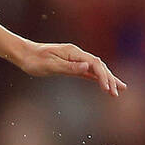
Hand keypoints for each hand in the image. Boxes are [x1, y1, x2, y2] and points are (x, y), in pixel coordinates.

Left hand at [11, 40, 125, 96]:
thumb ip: (70, 67)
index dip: (103, 76)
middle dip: (110, 79)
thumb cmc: (35, 60)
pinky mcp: (71, 64)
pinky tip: (103, 84)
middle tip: (118, 92)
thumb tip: (88, 67)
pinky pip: (88, 71)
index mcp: (73, 52)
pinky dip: (97, 77)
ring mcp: (75, 59)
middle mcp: (76, 54)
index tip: (107, 89)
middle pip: (99, 65)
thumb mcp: (50, 65)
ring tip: (119, 88)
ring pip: (96, 68)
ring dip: (107, 78)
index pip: (94, 63)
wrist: (24, 54)